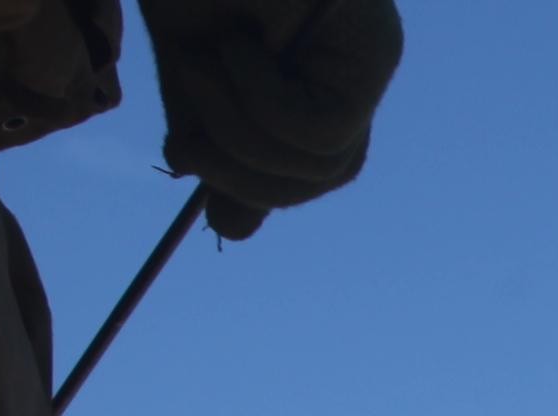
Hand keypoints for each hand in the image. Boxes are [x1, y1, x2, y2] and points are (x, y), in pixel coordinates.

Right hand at [147, 0, 406, 232]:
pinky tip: (237, 47)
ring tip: (204, 62)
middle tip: (184, 128)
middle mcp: (357, 68)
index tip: (184, 150)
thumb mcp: (194, 76)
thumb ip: (217, 144)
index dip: (250, 182)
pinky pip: (324, 129)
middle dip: (241, 168)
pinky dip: (261, 102)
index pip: (311, 168)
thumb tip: (234, 229)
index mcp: (320, 76)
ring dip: (240, 131)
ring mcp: (372, 55)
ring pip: (325, 162)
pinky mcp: (373, 43)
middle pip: (326, 175)